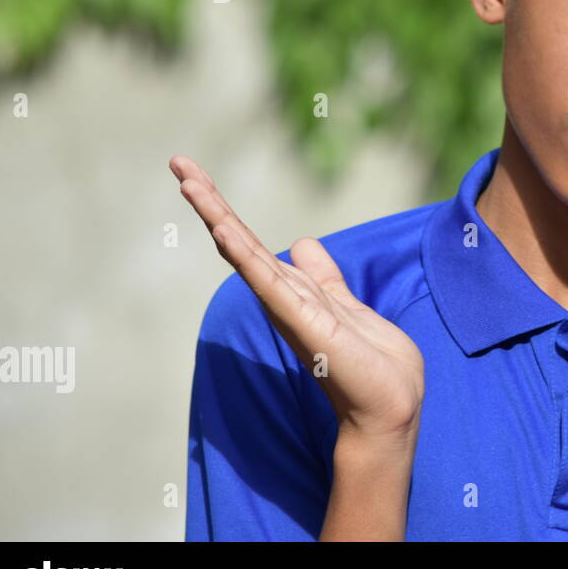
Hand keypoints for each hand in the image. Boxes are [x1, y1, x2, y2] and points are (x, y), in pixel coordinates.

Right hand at [171, 154, 423, 444]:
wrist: (390, 407)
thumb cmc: (372, 364)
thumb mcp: (347, 306)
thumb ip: (323, 278)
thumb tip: (303, 244)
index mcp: (293, 291)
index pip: (253, 243)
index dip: (226, 209)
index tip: (194, 173)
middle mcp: (283, 298)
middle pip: (239, 242)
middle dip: (210, 202)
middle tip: (177, 161)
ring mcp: (290, 310)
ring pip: (246, 255)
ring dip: (218, 217)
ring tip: (189, 182)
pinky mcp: (305, 324)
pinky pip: (270, 283)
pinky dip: (245, 258)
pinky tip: (222, 232)